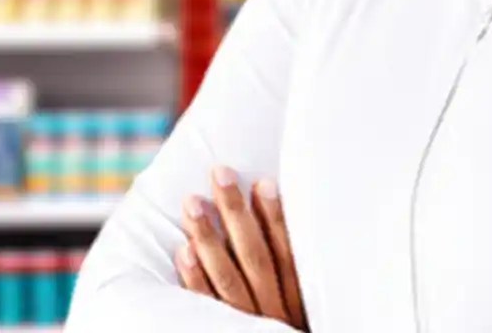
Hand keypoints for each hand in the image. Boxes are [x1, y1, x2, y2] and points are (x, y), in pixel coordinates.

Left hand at [174, 167, 308, 330]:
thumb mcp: (308, 310)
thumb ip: (298, 277)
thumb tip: (282, 222)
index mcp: (297, 301)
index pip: (287, 252)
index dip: (276, 217)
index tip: (263, 183)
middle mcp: (273, 312)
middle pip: (254, 256)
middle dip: (236, 213)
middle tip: (220, 173)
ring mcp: (245, 324)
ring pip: (227, 277)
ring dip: (208, 237)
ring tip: (193, 202)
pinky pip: (205, 307)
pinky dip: (194, 278)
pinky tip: (182, 250)